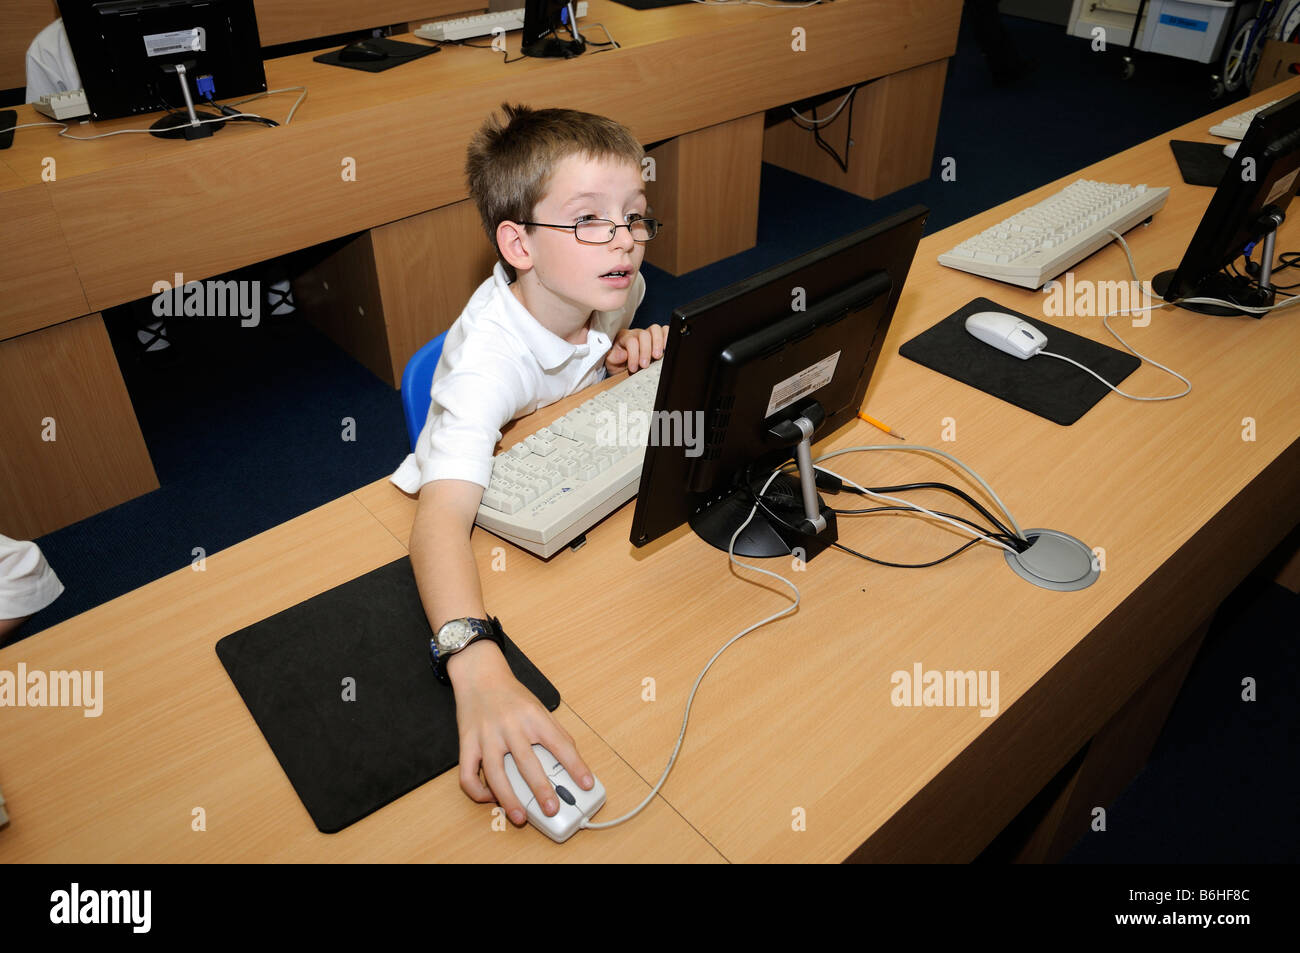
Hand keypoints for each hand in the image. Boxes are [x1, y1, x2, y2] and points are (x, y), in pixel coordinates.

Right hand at [449, 641, 594, 826]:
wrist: (479, 674)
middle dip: (542, 790)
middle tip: (553, 808)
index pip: (560, 744)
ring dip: (509, 799)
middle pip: (527, 763)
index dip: (576, 766)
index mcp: (533, 717)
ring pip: (496, 774)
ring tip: (520, 817)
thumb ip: (555, 732)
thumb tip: (572, 759)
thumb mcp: (539, 707)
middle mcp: (510, 726)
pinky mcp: (467, 744)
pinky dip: (478, 792)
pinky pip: (468, 774)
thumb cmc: (511, 694)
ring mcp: (486, 736)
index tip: (586, 784)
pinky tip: (490, 798)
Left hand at [605, 324, 668, 375]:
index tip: (633, 368)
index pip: (631, 341)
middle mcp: (637, 333)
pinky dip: (667, 337)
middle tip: (645, 365)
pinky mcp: (659, 336)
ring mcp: (649, 334)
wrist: (623, 364)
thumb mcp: (611, 363)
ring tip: (657, 357)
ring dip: (658, 343)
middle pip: (644, 335)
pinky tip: (666, 349)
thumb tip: (623, 354)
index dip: (633, 355)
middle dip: (645, 351)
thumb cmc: (618, 362)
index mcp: (624, 337)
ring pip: (656, 329)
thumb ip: (614, 358)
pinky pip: (665, 330)